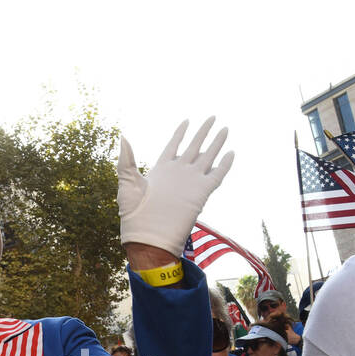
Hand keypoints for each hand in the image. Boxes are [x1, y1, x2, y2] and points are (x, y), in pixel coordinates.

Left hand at [117, 117, 233, 257]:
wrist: (148, 238)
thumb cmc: (133, 214)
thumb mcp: (126, 183)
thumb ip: (126, 160)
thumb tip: (123, 137)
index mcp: (161, 170)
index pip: (173, 145)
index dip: (180, 133)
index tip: (187, 120)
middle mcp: (178, 174)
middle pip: (194, 147)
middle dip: (203, 132)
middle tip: (212, 117)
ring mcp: (191, 182)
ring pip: (208, 156)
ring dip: (216, 142)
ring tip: (225, 128)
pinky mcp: (201, 193)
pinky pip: (217, 175)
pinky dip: (225, 164)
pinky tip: (231, 153)